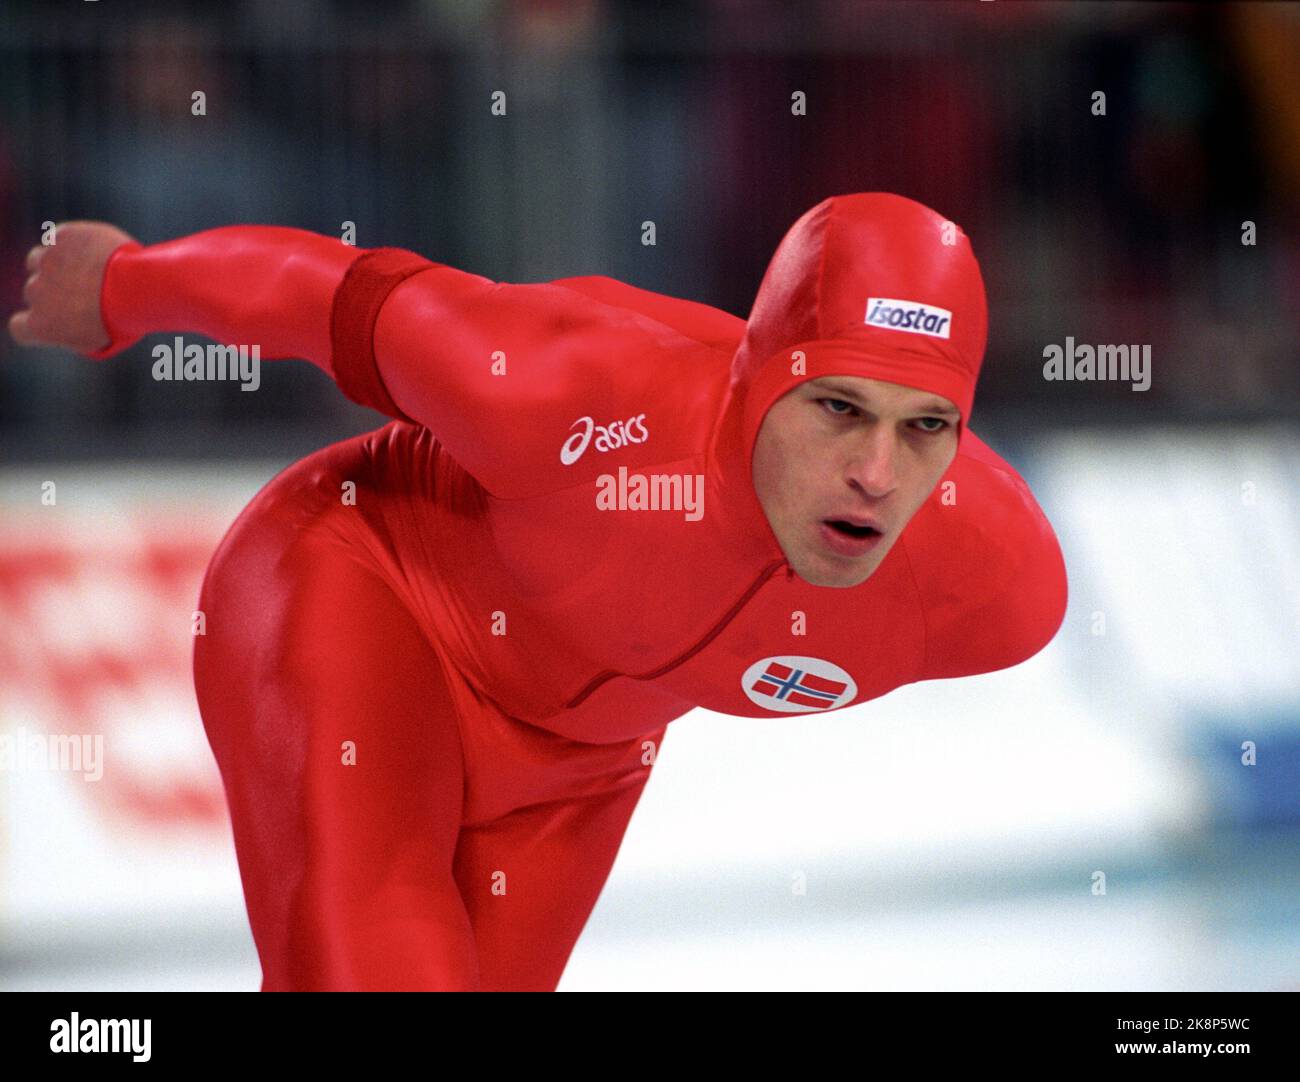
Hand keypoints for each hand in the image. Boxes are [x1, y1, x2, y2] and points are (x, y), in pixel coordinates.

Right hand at [8, 221, 138, 353]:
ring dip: (56, 265)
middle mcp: (34, 293)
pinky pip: (58, 239)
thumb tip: (74, 329)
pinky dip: (71, 244)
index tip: (57, 321)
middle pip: (35, 292)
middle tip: (89, 294)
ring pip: (39, 261)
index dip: (38, 323)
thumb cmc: (126, 320)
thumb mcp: (101, 342)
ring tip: (88, 270)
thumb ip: (76, 335)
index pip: (20, 328)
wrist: (138, 286)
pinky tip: (93, 251)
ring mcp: (46, 262)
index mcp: (40, 326)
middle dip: (56, 293)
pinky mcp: (61, 237)